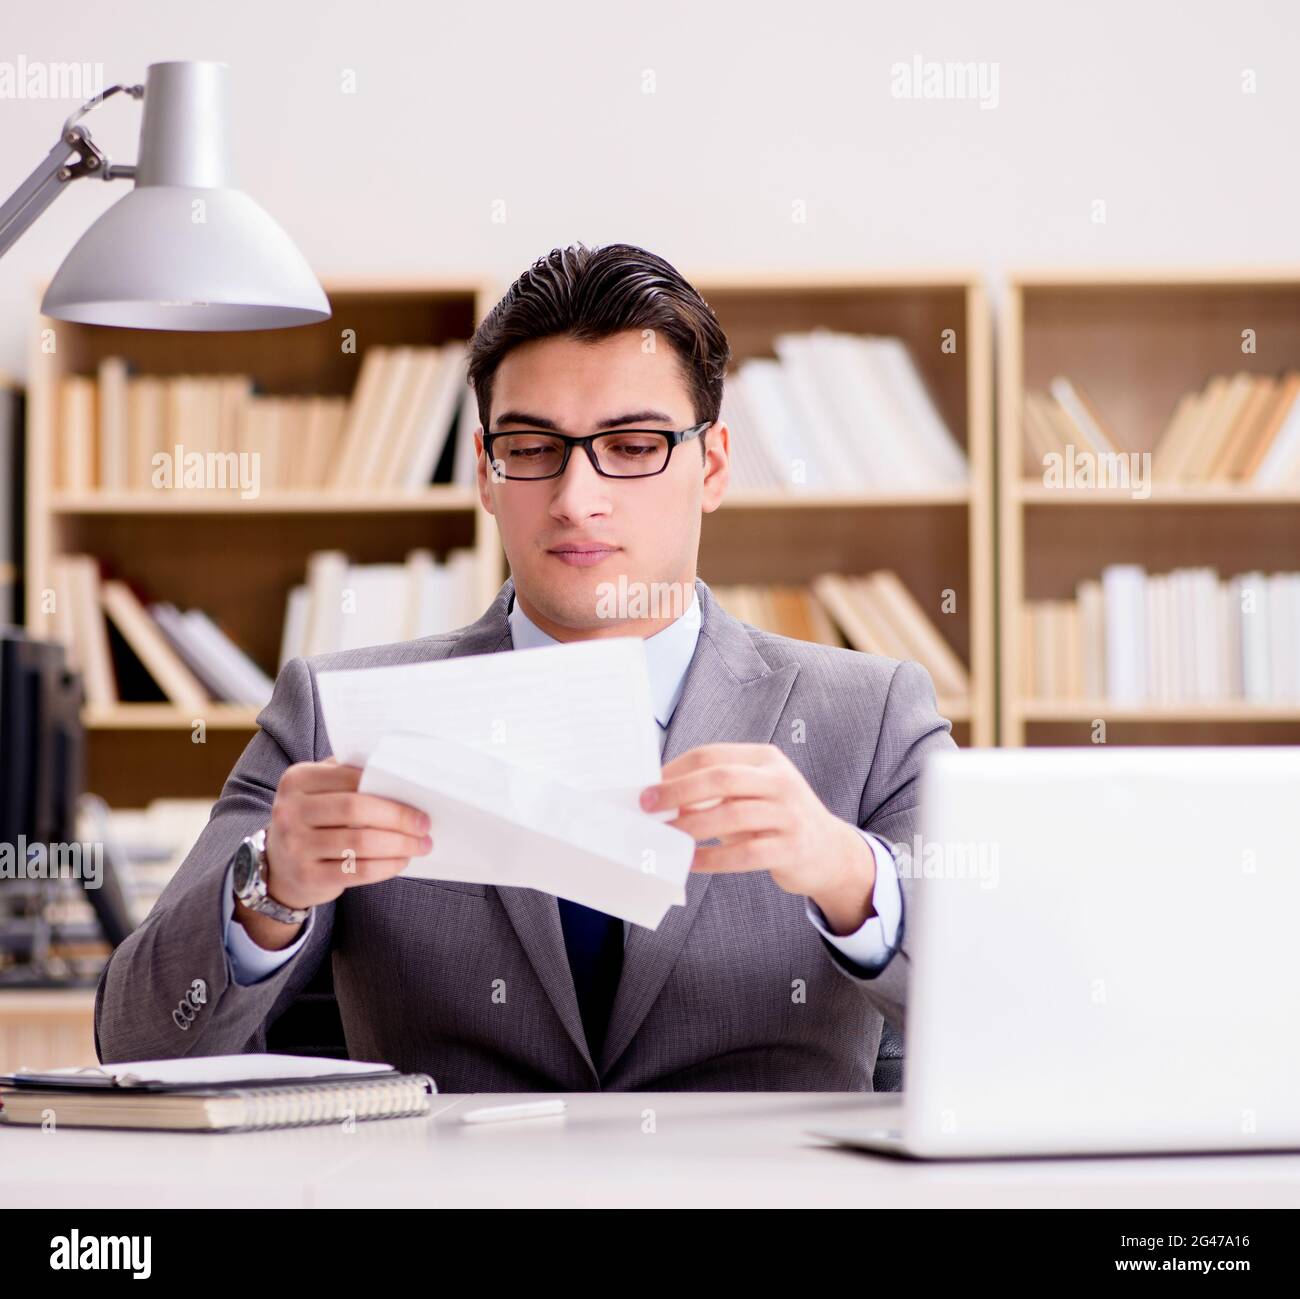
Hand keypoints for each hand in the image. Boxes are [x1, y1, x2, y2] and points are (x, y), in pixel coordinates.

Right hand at [261, 757, 432, 910]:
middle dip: (398, 818)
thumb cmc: (313, 820)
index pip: (351, 777)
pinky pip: (358, 871)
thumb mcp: (319, 791)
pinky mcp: (308, 876)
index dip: (388, 787)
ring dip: (399, 844)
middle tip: (424, 825)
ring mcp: (295, 846)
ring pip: (360, 842)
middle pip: (356, 809)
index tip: (418, 799)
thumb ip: (349, 776)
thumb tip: (401, 772)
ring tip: (420, 845)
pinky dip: (386, 866)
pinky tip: (401, 861)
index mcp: (297, 779)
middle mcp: (290, 811)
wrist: (278, 867)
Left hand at [640, 742, 876, 931]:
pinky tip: (691, 862)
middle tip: (649, 806)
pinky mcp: (791, 848)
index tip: (648, 785)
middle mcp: (779, 781)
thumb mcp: (753, 792)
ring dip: (691, 826)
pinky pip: (744, 854)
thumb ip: (716, 789)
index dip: (676, 769)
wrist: (829, 851)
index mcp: (765, 759)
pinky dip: (712, 858)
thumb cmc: (777, 818)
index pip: (712, 755)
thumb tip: (661, 795)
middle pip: (721, 778)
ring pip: (731, 816)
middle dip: (678, 791)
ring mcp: (788, 814)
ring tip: (666, 835)